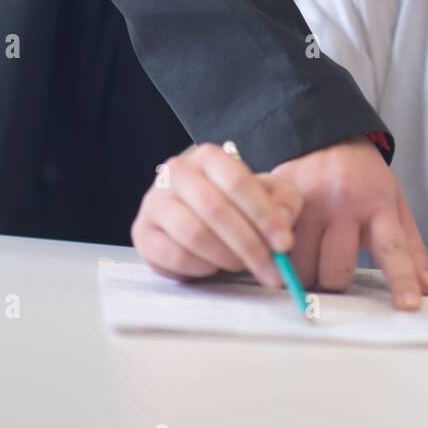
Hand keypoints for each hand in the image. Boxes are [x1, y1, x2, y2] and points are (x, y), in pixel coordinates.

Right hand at [131, 142, 304, 288]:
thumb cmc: (239, 206)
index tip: (285, 245)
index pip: (237, 181)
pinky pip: (175, 256)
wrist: (201, 219)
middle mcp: (176, 172)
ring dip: (226, 258)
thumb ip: (284, 202)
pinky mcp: (143, 233)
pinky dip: (202, 268)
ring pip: (194, 234)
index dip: (263, 215)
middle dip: (249, 244)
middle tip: (273, 271)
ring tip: (243, 266)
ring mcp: (155, 201)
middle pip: (215, 209)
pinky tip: (214, 267)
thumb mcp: (270, 196)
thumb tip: (282, 220)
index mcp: (208, 156)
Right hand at [270, 134, 427, 309]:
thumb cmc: (363, 176)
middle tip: (335, 271)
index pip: (392, 250)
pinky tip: (288, 247)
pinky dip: (283, 256)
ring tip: (312, 256)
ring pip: (303, 266)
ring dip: (307, 273)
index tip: (408, 306)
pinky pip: (277, 246)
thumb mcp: (394, 202)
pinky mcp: (282, 198)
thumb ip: (410, 247)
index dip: (401, 281)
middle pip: (336, 271)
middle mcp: (342, 203)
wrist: (327, 133)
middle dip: (336, 282)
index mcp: (376, 204)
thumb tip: (426, 289)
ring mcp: (309, 201)